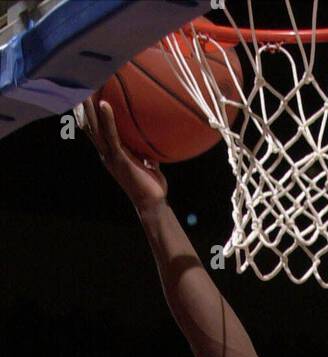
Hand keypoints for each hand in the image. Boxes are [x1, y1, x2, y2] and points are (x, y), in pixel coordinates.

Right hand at [79, 98, 167, 212]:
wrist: (152, 204)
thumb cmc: (152, 186)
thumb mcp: (148, 163)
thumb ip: (146, 150)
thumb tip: (153, 137)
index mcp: (110, 153)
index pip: (95, 131)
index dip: (87, 115)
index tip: (83, 95)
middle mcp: (106, 153)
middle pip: (89, 125)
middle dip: (82, 106)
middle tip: (77, 84)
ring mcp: (110, 156)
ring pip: (95, 127)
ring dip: (88, 107)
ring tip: (84, 87)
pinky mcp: (118, 158)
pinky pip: (111, 135)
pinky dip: (106, 119)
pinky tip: (104, 104)